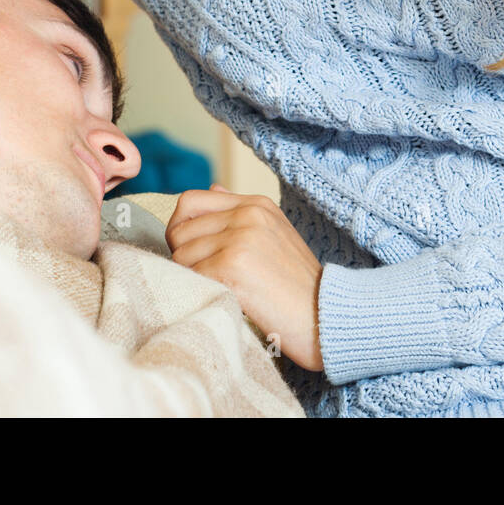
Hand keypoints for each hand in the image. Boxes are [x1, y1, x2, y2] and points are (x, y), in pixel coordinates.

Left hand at [165, 185, 324, 371]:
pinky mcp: (232, 267)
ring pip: (180, 255)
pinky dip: (198, 290)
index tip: (191, 250)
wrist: (324, 316)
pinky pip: (190, 276)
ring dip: (190, 276)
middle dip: (182, 256)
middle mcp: (247, 215)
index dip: (181, 227)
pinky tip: (220, 298)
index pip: (190, 202)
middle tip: (203, 277)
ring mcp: (239, 239)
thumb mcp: (274, 233)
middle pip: (179, 229)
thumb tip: (212, 188)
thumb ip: (240, 211)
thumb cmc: (297, 284)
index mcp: (255, 204)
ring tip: (217, 288)